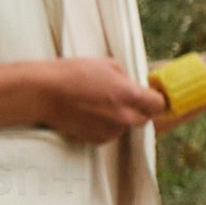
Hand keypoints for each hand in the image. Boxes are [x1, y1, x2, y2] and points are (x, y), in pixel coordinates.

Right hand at [36, 60, 168, 140]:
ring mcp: (111, 131)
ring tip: (99, 103)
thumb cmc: (74, 74)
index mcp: (130, 96)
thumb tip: (133, 86)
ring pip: (126, 126)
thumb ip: (127, 79)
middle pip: (144, 118)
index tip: (151, 96)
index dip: (155, 99)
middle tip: (122, 97)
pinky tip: (90, 112)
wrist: (46, 93)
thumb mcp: (108, 64)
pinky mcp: (97, 140)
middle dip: (138, 108)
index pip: (159, 105)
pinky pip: (110, 133)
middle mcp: (124, 117)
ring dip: (120, 117)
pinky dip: (105, 125)